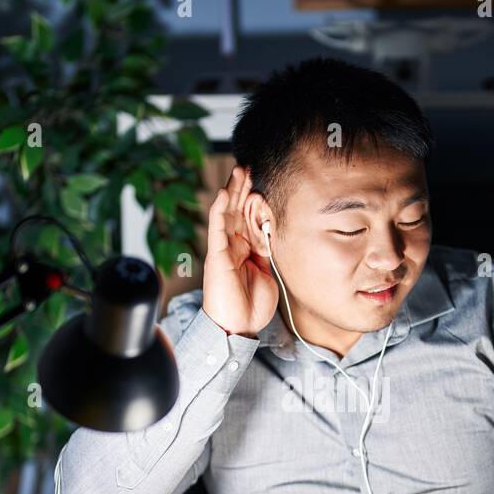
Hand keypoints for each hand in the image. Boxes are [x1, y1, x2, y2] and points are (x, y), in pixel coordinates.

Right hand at [201, 166, 277, 337]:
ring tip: (239, 171)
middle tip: (251, 167)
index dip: (258, 201)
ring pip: (228, 213)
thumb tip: (276, 234)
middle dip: (245, 188)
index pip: (252, 219)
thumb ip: (269, 252)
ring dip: (233, 191)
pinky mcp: (217, 255)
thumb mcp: (268, 273)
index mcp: (246, 250)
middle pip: (239, 210)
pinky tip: (225, 193)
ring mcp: (224, 248)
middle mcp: (234, 245)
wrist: (237, 326)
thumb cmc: (251, 306)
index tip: (266, 183)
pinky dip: (220, 209)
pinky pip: (217, 228)